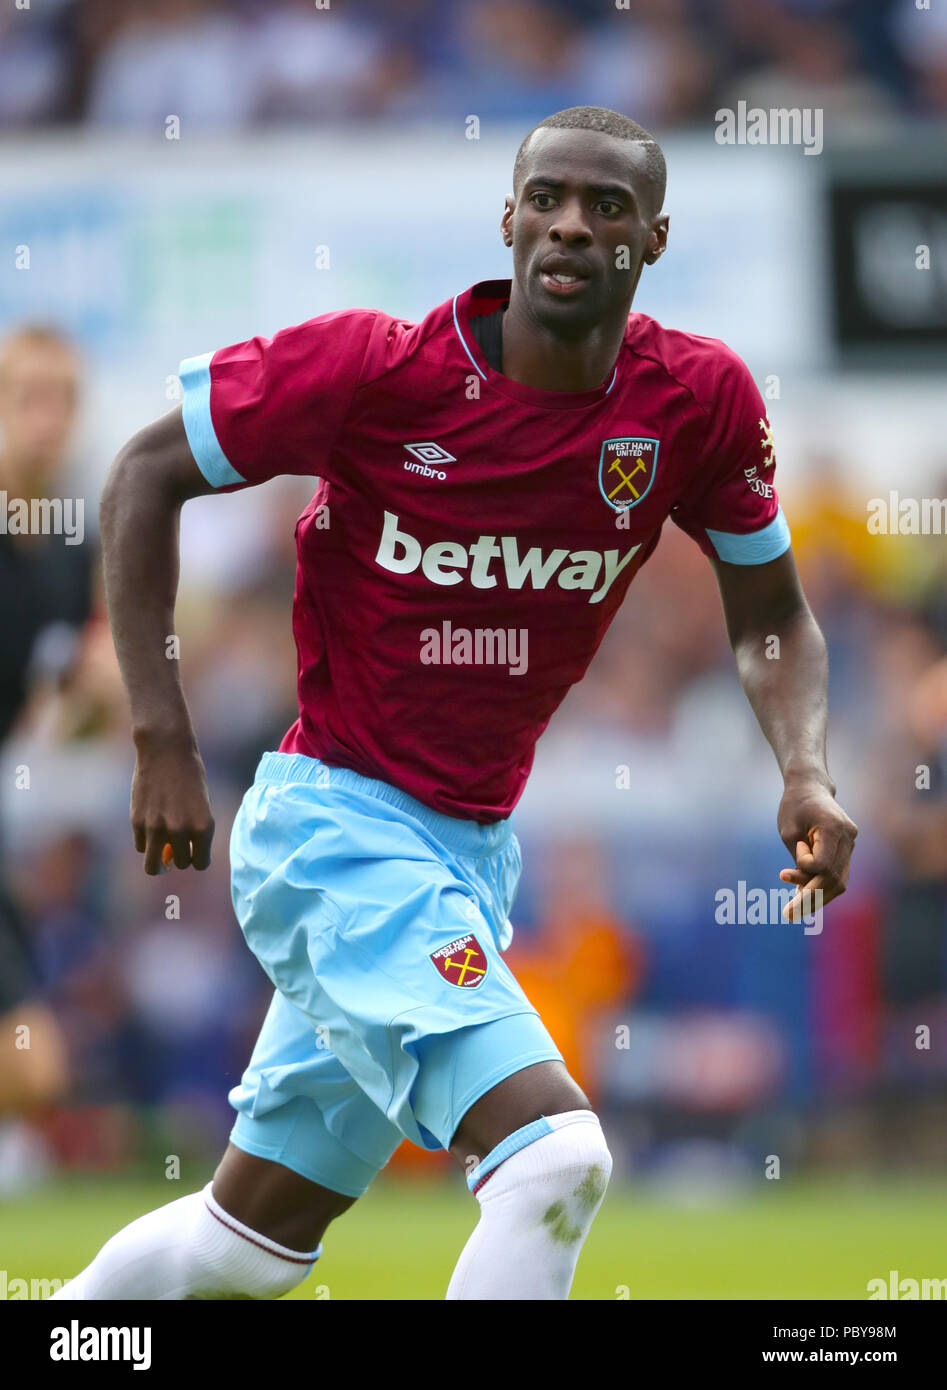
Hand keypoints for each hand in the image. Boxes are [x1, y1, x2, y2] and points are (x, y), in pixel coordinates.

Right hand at [130, 731, 214, 874]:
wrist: (166, 749)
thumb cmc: (189, 774)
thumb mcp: (201, 803)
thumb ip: (194, 830)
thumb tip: (178, 856)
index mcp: (203, 827)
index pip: (200, 864)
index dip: (197, 857)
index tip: (193, 849)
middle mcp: (181, 831)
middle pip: (180, 864)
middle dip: (179, 856)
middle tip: (176, 843)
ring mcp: (157, 828)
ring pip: (153, 867)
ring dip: (158, 862)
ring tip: (160, 851)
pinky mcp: (138, 822)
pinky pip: (141, 847)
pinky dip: (146, 842)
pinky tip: (150, 826)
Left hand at [777, 776, 856, 921]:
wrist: (810, 787)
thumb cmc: (794, 806)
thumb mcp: (788, 831)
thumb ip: (798, 860)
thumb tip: (804, 892)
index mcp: (834, 827)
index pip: (822, 864)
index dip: (804, 867)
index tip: (794, 851)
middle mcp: (848, 837)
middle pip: (834, 879)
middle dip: (810, 899)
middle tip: (787, 914)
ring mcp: (851, 844)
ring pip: (840, 882)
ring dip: (818, 898)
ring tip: (795, 911)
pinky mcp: (847, 849)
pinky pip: (838, 874)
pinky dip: (822, 888)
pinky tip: (803, 897)